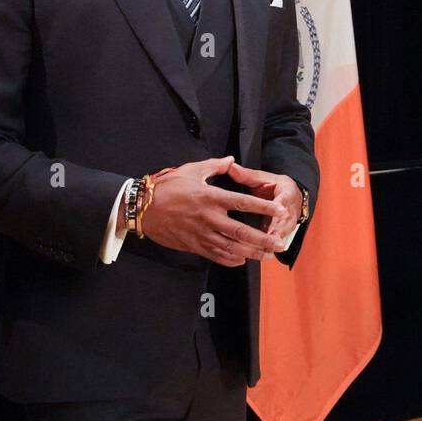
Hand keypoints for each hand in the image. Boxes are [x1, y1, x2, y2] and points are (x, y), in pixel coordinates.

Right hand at [139, 156, 285, 267]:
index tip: (280, 210)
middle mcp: (209, 217)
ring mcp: (201, 234)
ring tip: (267, 256)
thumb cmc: (167, 187)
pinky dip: (231, 260)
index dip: (263, 207)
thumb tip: (231, 160)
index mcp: (211, 197)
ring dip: (251, 253)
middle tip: (279, 244)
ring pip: (231, 248)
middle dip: (263, 239)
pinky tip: (242, 260)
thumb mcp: (191, 171)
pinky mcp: (193, 246)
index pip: (243, 203)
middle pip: (241, 231)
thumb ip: (214, 165)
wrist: (141, 208)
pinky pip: (215, 255)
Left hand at [226, 161, 303, 248]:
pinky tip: (260, 255)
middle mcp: (291, 209)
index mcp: (287, 193)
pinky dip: (270, 247)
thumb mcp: (264, 178)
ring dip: (274, 243)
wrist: (292, 195)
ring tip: (264, 252)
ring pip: (283, 234)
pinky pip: (279, 241)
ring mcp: (290, 222)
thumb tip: (230, 166)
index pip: (284, 201)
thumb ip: (247, 175)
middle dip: (277, 233)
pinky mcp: (285, 232)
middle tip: (268, 241)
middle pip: (285, 222)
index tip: (278, 213)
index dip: (280, 209)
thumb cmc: (274, 186)